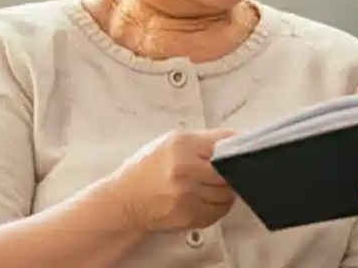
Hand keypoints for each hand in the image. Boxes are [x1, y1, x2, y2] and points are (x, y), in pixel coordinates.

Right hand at [106, 128, 237, 233]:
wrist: (123, 201)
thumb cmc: (145, 171)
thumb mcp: (168, 143)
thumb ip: (201, 141)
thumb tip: (233, 141)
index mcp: (181, 145)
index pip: (225, 144)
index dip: (231, 150)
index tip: (233, 154)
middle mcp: (184, 168)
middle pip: (228, 171)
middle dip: (228, 173)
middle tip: (220, 174)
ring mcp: (187, 194)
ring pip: (226, 193)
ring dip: (224, 192)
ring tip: (209, 188)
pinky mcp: (188, 216)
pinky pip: (218, 211)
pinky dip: (217, 207)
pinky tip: (204, 201)